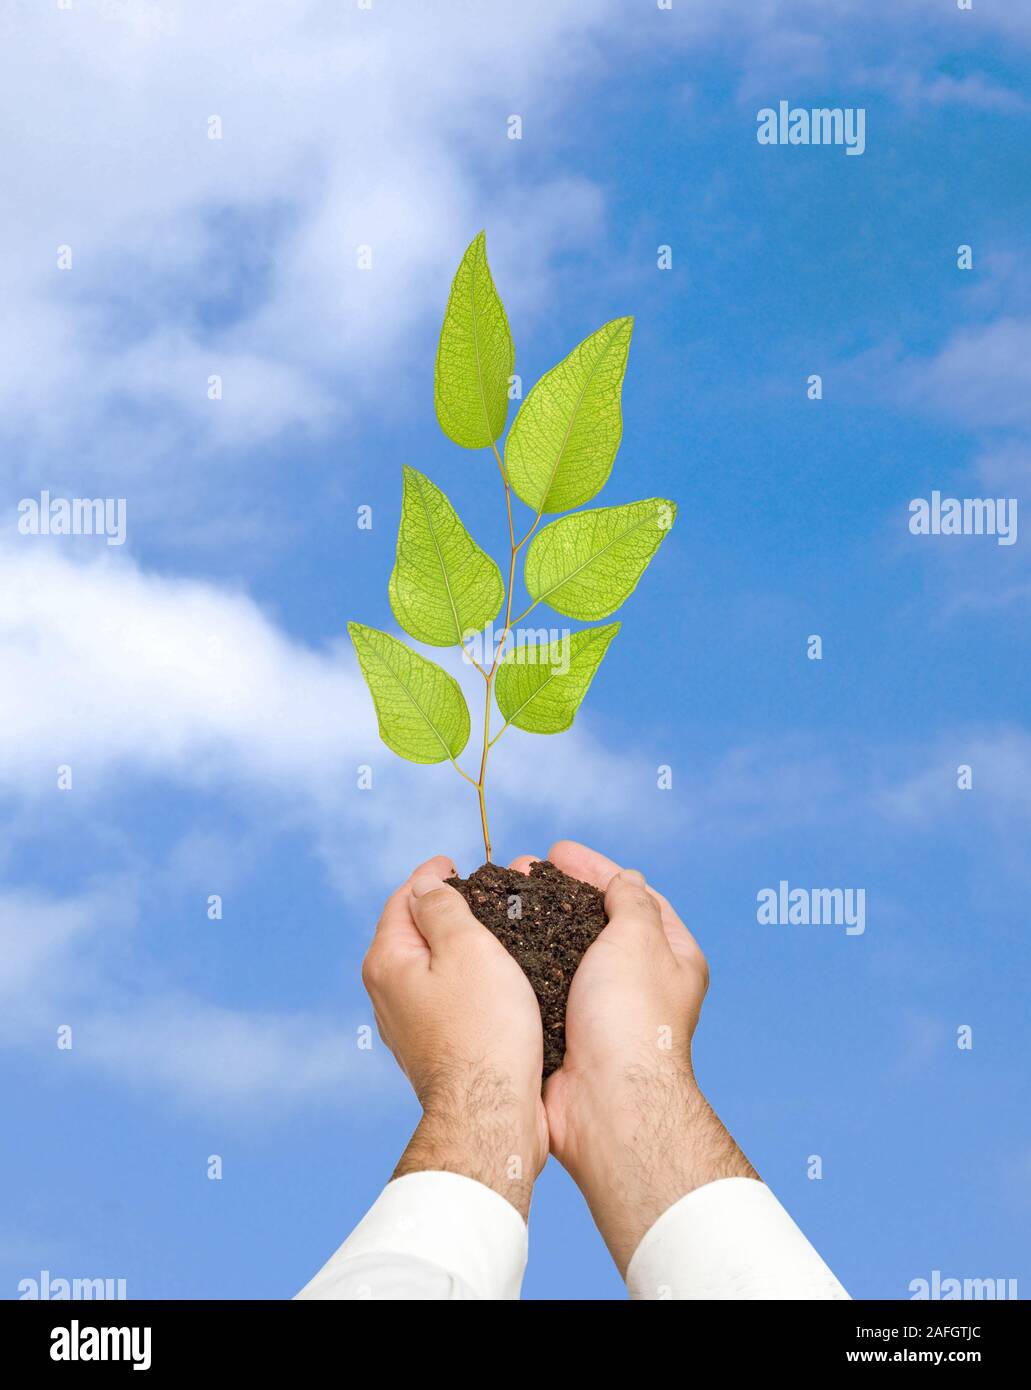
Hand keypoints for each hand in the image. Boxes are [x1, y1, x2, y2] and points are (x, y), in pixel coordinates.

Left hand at [363, 855, 548, 1217]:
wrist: (491, 1112)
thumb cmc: (485, 1029)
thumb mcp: (467, 948)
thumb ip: (442, 907)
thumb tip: (425, 885)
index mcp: (388, 961)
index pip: (404, 898)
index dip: (432, 875)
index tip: (456, 863)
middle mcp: (388, 993)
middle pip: (414, 932)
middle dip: (445, 908)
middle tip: (483, 894)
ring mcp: (408, 1024)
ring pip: (431, 967)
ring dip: (458, 945)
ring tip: (495, 932)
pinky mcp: (433, 1047)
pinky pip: (446, 997)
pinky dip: (465, 979)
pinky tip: (494, 981)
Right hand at [511, 840, 756, 1272]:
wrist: (607, 1104)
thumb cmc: (631, 1019)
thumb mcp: (638, 939)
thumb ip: (631, 902)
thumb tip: (627, 879)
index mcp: (671, 957)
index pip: (633, 896)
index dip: (595, 869)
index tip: (556, 851)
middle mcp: (639, 983)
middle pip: (595, 923)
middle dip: (557, 895)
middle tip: (519, 874)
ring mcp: (601, 1009)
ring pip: (562, 953)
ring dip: (533, 926)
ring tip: (499, 903)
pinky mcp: (567, 1032)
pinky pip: (541, 986)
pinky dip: (520, 964)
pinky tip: (495, 947)